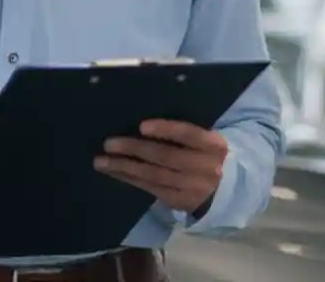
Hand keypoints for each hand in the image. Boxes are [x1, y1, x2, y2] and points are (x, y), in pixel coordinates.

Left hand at [95, 120, 227, 214]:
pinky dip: (128, 179)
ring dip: (124, 167)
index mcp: (214, 145)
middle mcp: (207, 167)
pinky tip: (113, 171)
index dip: (166, 129)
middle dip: (134, 149)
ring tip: (101, 161)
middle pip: (166, 157)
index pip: (189, 134)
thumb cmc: (202, 153)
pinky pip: (149, 188)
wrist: (223, 188)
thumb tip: (140, 122)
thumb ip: (182, 132)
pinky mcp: (179, 202)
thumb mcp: (203, 140)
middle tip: (109, 143)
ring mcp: (193, 188)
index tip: (141, 126)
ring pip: (154, 175)